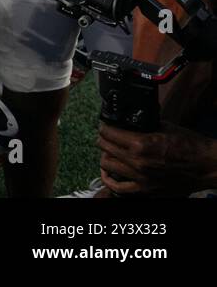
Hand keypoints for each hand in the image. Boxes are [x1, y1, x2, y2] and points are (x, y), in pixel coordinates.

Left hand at [97, 122, 216, 196]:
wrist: (207, 167)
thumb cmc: (190, 146)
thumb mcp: (164, 126)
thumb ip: (143, 125)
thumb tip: (128, 120)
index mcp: (141, 144)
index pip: (109, 133)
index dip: (105, 127)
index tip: (105, 126)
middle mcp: (137, 162)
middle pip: (105, 148)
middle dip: (104, 139)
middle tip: (106, 136)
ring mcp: (141, 178)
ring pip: (107, 166)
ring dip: (105, 156)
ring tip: (108, 152)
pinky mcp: (146, 190)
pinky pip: (119, 188)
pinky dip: (109, 180)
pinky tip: (108, 173)